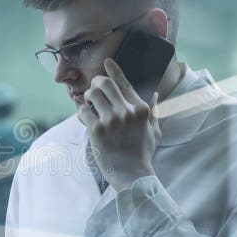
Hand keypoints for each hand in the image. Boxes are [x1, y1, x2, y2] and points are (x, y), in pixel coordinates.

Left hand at [77, 58, 161, 190]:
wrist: (133, 174)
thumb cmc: (143, 153)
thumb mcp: (154, 130)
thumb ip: (154, 110)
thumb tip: (155, 94)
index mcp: (141, 109)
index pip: (124, 82)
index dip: (113, 69)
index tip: (106, 61)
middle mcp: (126, 112)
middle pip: (104, 83)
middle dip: (97, 83)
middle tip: (95, 89)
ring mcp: (111, 121)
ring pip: (92, 95)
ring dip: (88, 97)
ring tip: (90, 103)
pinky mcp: (97, 131)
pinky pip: (83, 111)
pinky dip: (82, 111)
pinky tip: (85, 115)